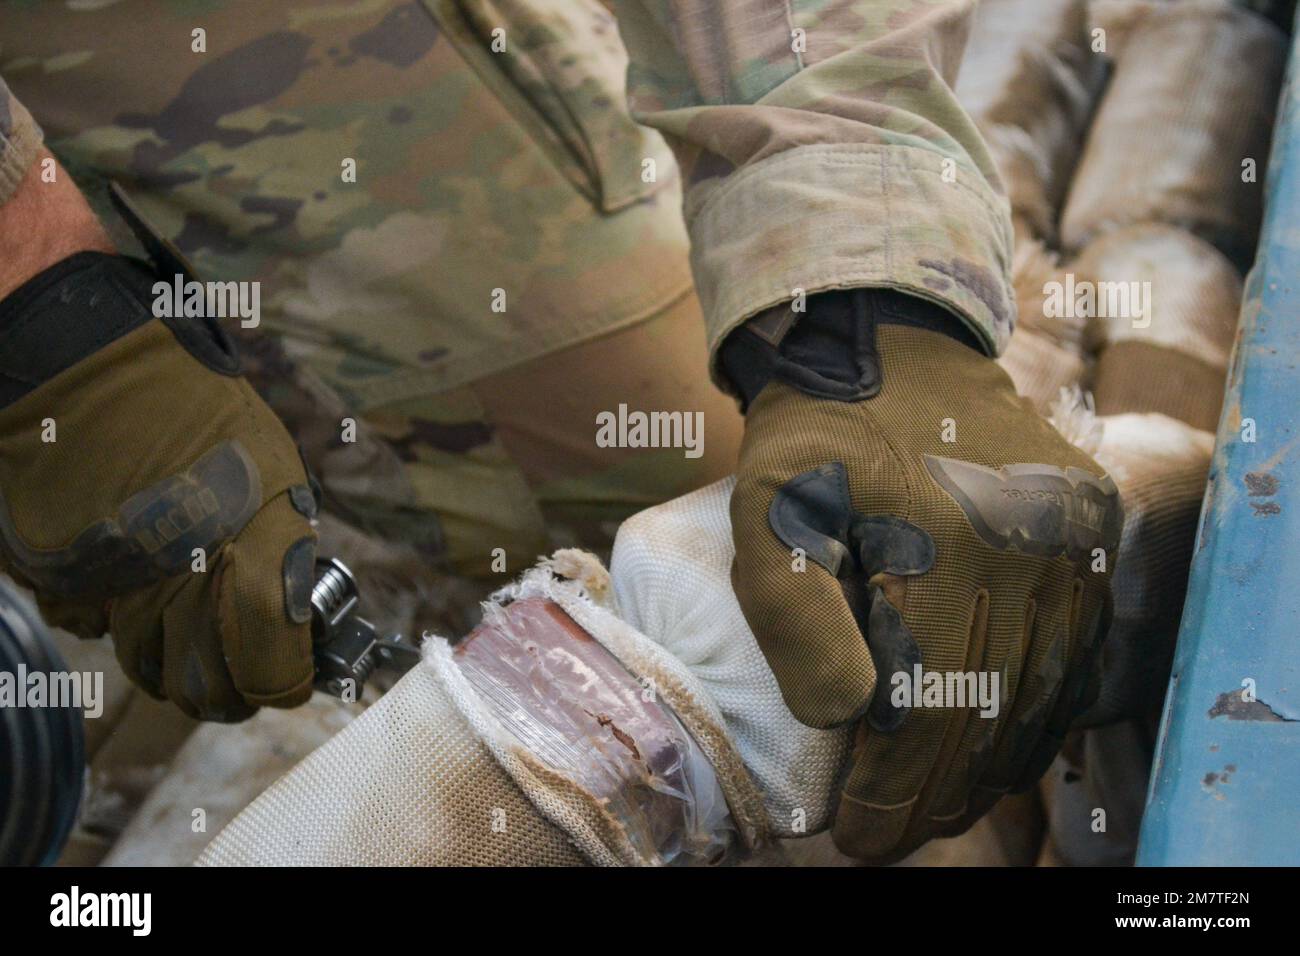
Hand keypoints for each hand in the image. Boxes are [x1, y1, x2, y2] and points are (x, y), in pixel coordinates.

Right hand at [0, 251, 317, 720]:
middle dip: (232, 687)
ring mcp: (113, 596)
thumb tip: (292, 602)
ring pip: (149, 669)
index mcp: (248, 565)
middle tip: (246, 667)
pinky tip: (132, 584)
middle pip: (206, 690)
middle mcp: (179, 596)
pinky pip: (94, 629)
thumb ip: (281, 548)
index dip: (285, 678)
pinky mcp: (59, 587)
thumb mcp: (273, 473)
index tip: (293, 673)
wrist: (89, 372)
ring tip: (194, 630)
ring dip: (176, 661)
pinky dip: (116, 620)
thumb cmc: (200, 412)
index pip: (271, 671)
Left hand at [729, 315, 1120, 860]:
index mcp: (942, 545)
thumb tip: (844, 718)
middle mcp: (1026, 547)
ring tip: (939, 807)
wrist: (885, 347)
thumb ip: (791, 614)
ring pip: (1040, 693)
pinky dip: (1038, 713)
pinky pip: (1075, 649)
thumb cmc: (811, 440)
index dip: (891, 790)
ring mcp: (1071, 538)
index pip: (924, 709)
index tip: (856, 834)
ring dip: (991, 767)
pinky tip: (999, 746)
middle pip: (987, 714)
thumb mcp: (768, 511)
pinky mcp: (1091, 529)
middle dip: (937, 795)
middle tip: (893, 833)